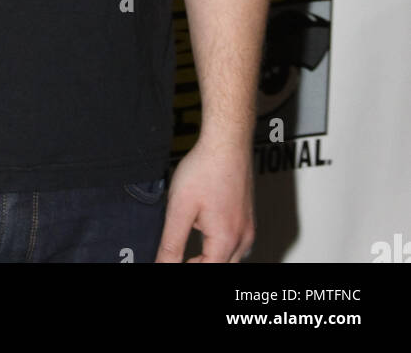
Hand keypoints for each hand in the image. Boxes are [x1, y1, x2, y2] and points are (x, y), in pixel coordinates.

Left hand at [154, 136, 254, 262]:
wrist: (227, 141)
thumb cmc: (205, 169)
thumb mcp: (179, 208)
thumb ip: (171, 243)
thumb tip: (162, 265)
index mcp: (226, 240)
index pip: (208, 271)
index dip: (187, 269)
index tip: (170, 262)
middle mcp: (243, 238)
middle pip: (222, 267)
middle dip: (200, 265)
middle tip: (179, 256)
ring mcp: (249, 227)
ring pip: (232, 258)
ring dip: (212, 257)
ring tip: (190, 249)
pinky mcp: (248, 217)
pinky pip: (237, 244)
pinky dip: (220, 246)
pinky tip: (206, 232)